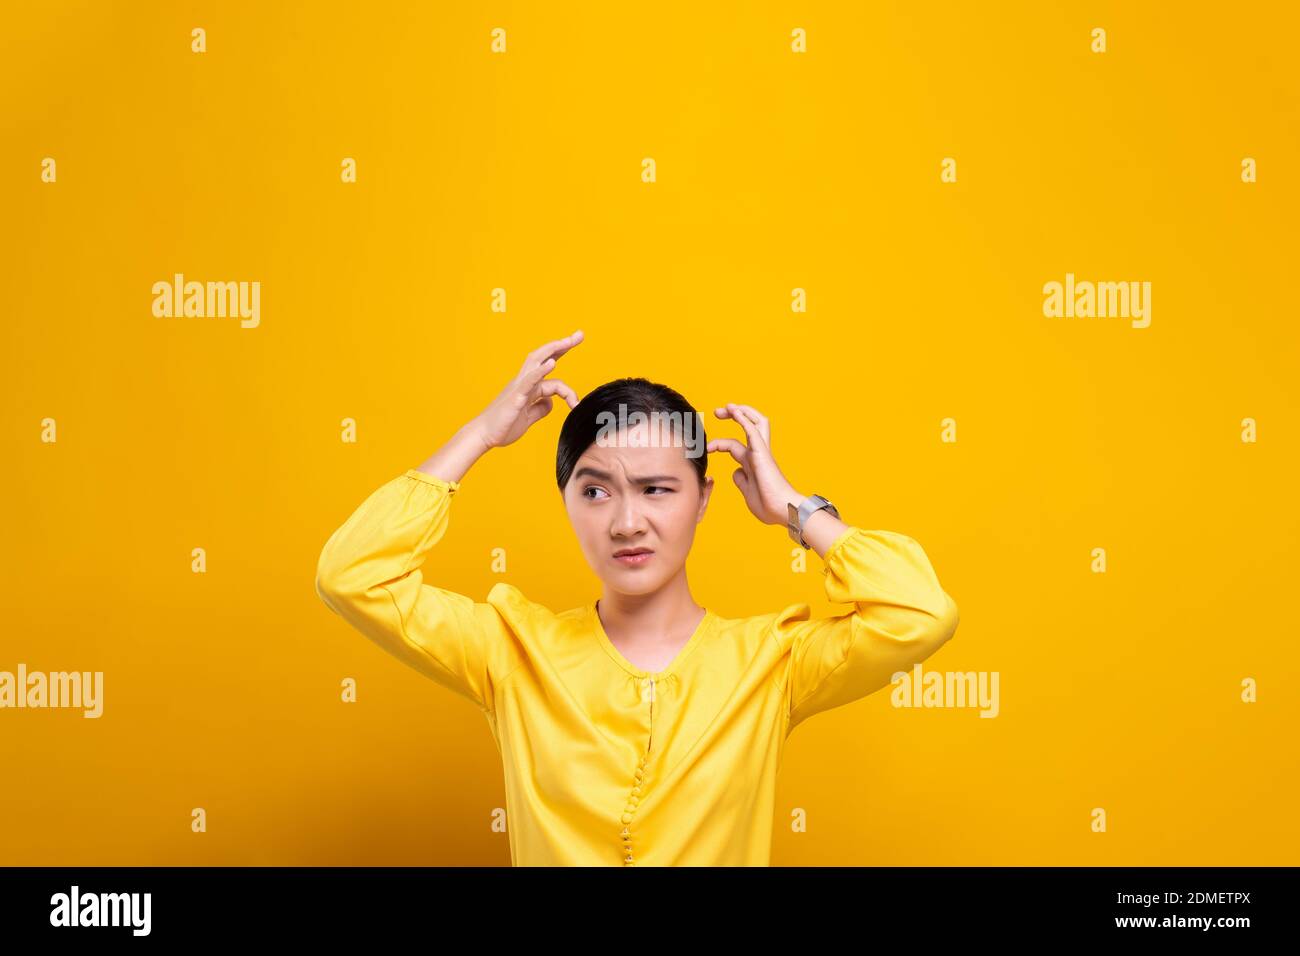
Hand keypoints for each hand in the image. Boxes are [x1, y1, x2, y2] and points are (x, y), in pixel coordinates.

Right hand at [471, 331, 583, 448]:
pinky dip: (541, 371)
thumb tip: (551, 403)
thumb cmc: (503, 426)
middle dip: (562, 344)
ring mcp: (519, 388)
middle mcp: (523, 382)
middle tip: (579, 334)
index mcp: (528, 386)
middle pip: (543, 356)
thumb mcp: (528, 418)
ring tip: (568, 341)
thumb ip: (540, 408)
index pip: (548, 366)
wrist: (484, 436)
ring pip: (536, 362)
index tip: (578, 352)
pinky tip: (552, 364)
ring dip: (553, 350)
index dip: (562, 357)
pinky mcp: (516, 398)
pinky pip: (529, 381)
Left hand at [707, 403, 800, 525]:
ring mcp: (761, 452)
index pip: (735, 444)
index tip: (707, 446)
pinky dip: (744, 418)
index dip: (719, 442)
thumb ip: (741, 480)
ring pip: (756, 422)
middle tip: (717, 412)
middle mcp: (757, 454)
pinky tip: (734, 410)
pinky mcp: (762, 454)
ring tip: (726, 406)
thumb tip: (735, 471)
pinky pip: (753, 431)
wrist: (782, 511)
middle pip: (749, 425)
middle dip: (733, 416)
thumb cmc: (768, 505)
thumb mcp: (748, 491)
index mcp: (753, 463)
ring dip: (740, 411)